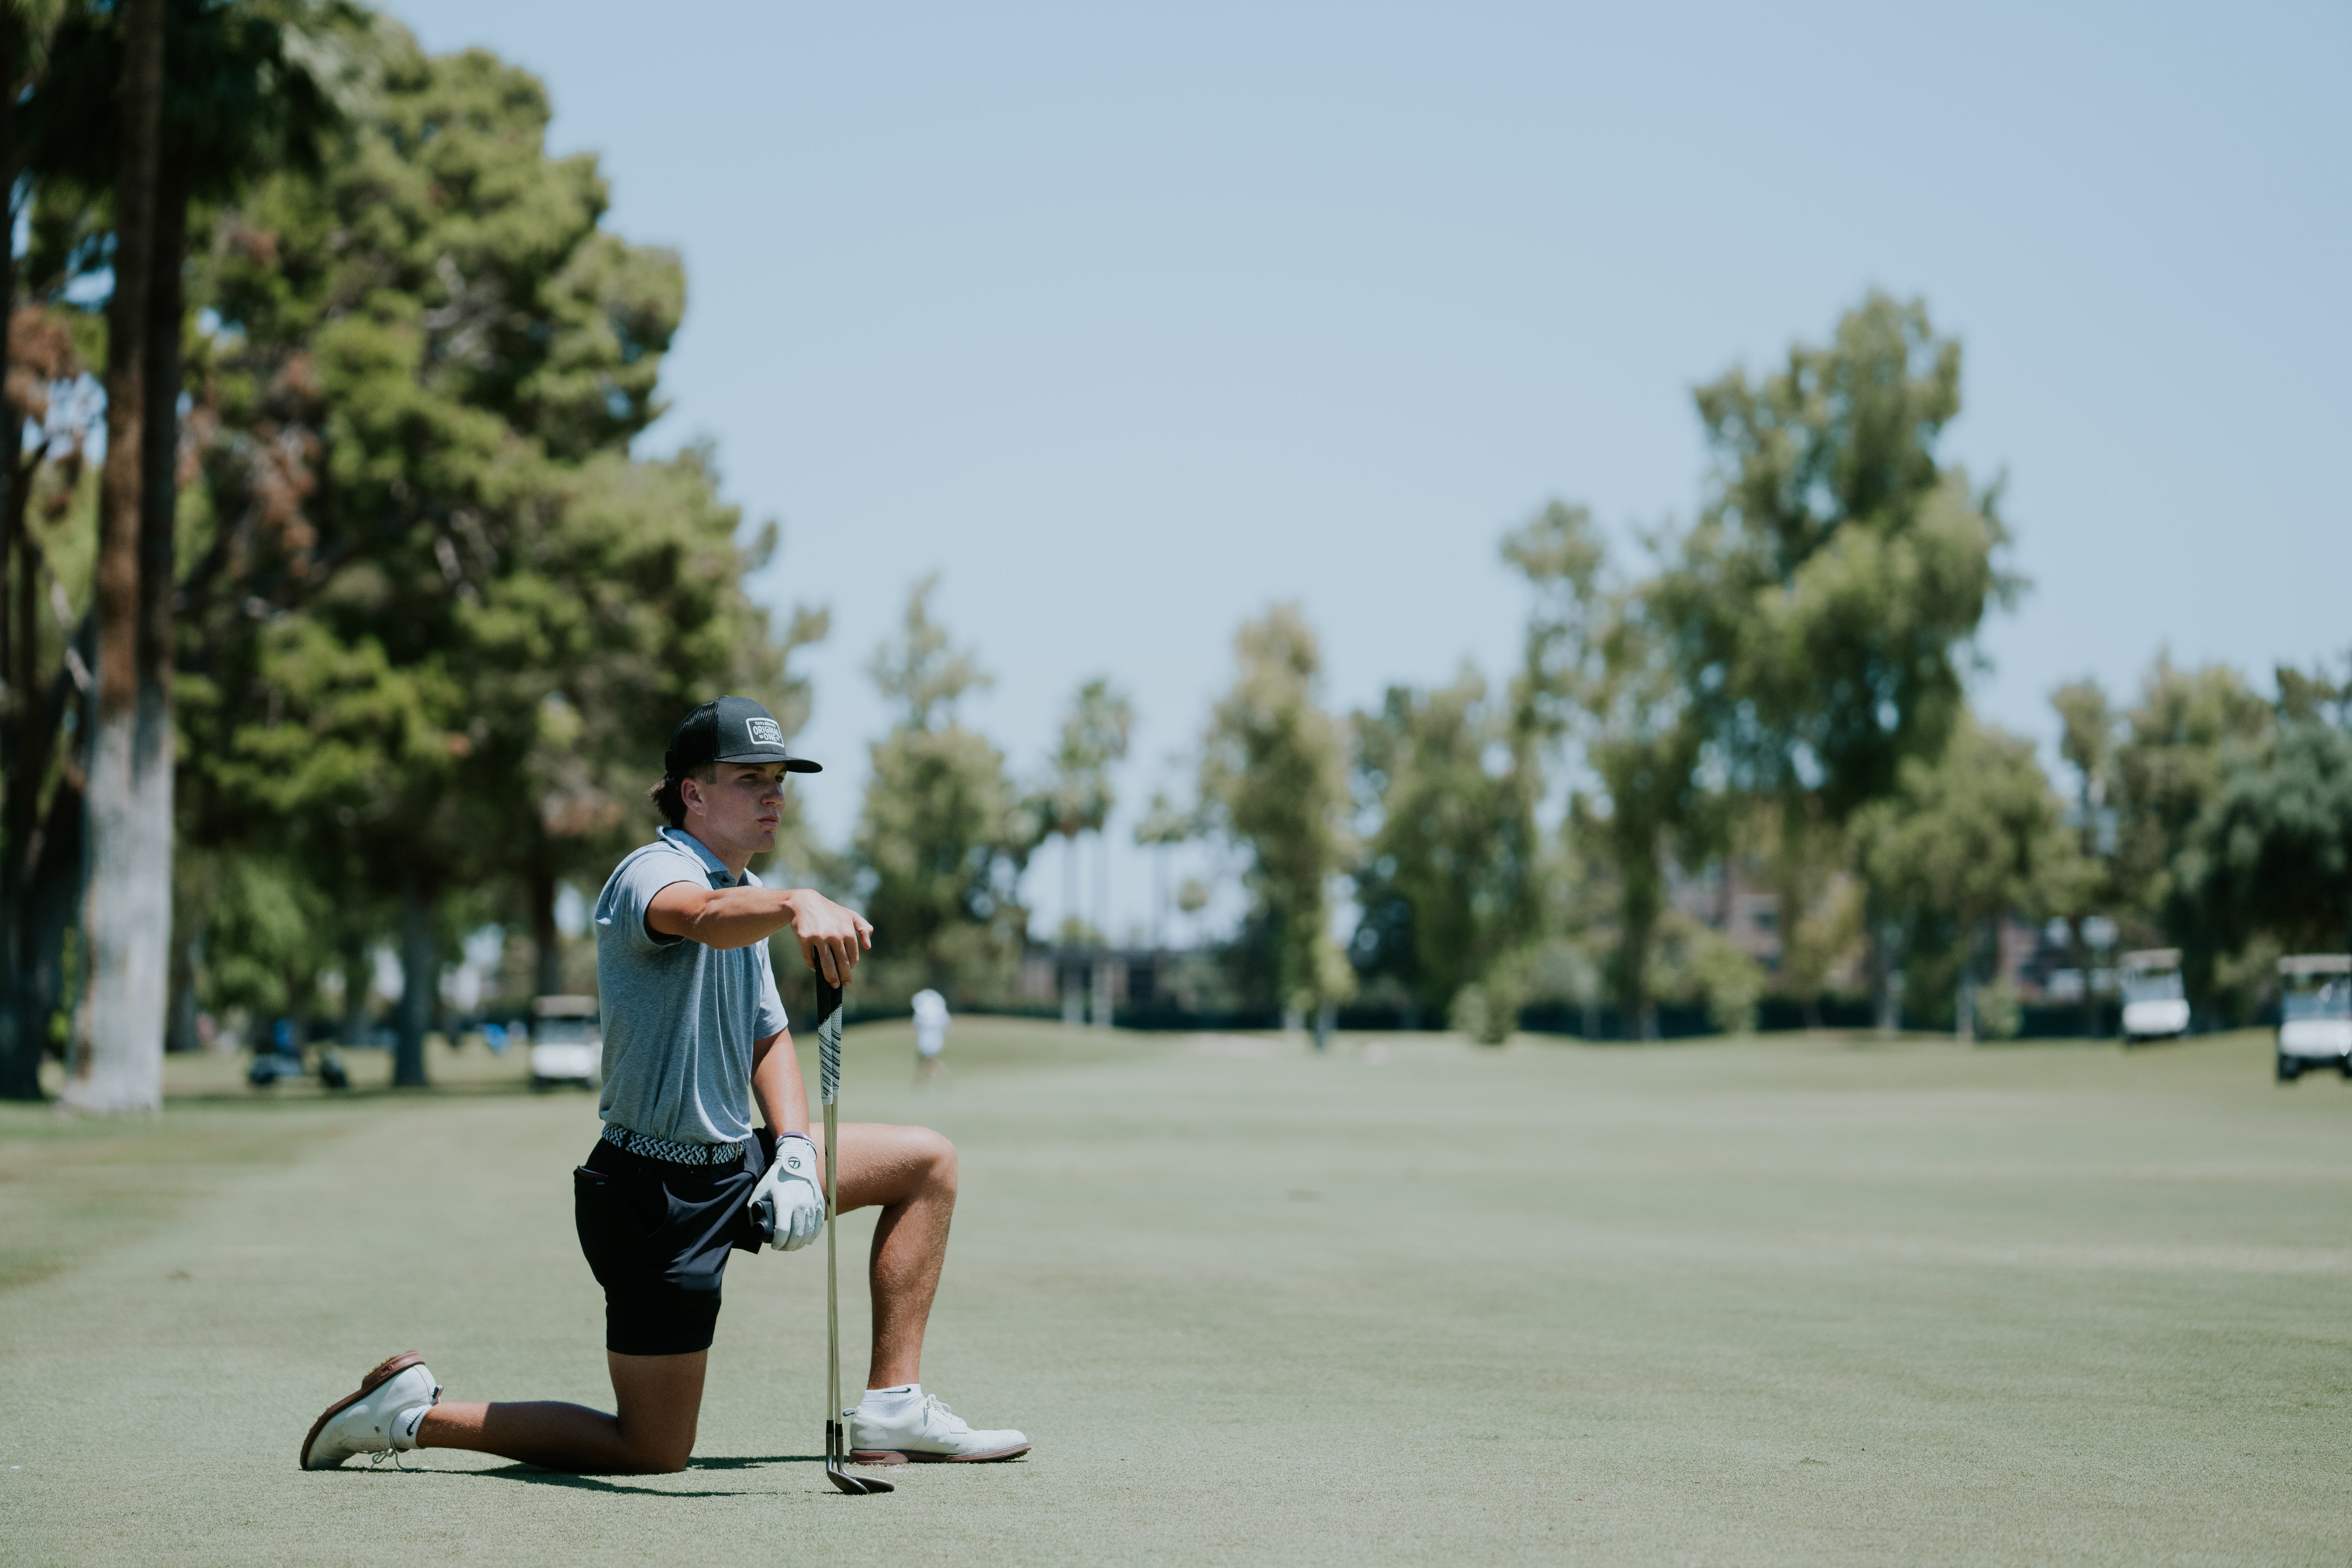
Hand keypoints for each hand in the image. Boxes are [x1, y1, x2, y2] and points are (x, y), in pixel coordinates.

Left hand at [749, 1133, 824, 1250]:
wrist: (797, 1161)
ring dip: (799, 1243)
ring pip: (808, 1233)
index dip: (777, 1243)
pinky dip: (812, 1236)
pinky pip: (818, 1226)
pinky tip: (806, 1240)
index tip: (773, 1246)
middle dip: (788, 1246)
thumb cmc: (776, 1177)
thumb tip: (756, 1228)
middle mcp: (800, 1205)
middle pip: (797, 1235)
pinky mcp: (819, 1204)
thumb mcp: (759, 1191)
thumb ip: (754, 1211)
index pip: (782, 1231)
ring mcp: (812, 1205)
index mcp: (784, 1202)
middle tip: (781, 1247)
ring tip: (792, 1245)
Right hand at [785, 890, 871, 985]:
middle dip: (843, 977)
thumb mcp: (850, 915)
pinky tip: (816, 969)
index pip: (852, 958)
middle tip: (842, 985)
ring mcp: (819, 937)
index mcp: (848, 931)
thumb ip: (863, 928)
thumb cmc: (830, 912)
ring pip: (827, 965)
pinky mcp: (805, 938)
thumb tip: (868, 946)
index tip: (847, 972)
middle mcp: (835, 935)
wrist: (805, 902)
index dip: (850, 968)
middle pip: (841, 964)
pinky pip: (810, 958)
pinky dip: (813, 966)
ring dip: (830, 978)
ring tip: (832, 984)